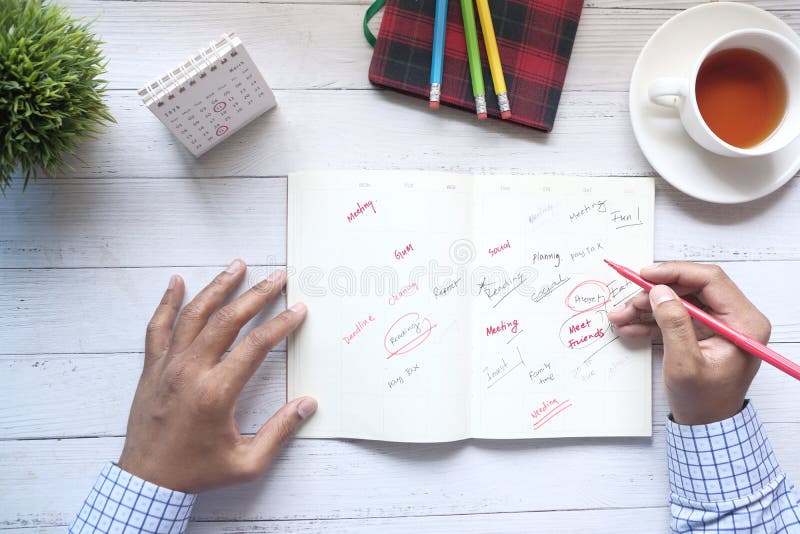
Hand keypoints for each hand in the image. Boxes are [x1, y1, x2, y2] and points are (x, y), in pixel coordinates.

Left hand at [118, 259, 316, 492]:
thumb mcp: (247, 463)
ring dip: (218, 287)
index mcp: (217, 392)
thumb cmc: (197, 472)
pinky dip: (167, 302)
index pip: (256, 345)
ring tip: (238, 265)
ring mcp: (168, 366)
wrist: (146, 482)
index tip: (298, 309)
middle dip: (257, 294)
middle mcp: (191, 371)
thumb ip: (280, 432)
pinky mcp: (151, 368)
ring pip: (194, 315)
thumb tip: (308, 404)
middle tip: (278, 277)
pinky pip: (157, 327)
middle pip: (227, 320)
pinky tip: (176, 281)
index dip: (281, 324)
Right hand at [608, 262, 770, 424]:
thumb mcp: (685, 364)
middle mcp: (735, 319)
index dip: (675, 273)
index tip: (646, 276)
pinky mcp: (704, 331)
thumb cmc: (704, 402)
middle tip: (628, 301)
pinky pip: (676, 315)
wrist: (706, 426)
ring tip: (621, 316)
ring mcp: (719, 324)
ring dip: (648, 306)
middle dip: (655, 293)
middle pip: (692, 287)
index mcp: (743, 323)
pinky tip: (631, 326)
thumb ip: (674, 325)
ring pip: (679, 300)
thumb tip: (660, 292)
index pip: (711, 280)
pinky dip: (652, 319)